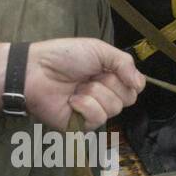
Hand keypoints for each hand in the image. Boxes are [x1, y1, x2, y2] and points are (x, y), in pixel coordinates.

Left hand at [24, 38, 145, 130]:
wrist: (36, 70)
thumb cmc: (64, 57)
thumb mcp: (99, 49)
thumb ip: (124, 63)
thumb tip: (140, 83)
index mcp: (109, 77)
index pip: (135, 87)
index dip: (128, 80)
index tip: (113, 70)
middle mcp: (104, 96)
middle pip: (128, 98)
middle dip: (109, 84)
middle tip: (89, 76)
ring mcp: (92, 112)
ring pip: (114, 108)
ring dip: (95, 93)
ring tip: (77, 87)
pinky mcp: (80, 125)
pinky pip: (97, 119)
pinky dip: (85, 106)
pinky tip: (71, 100)